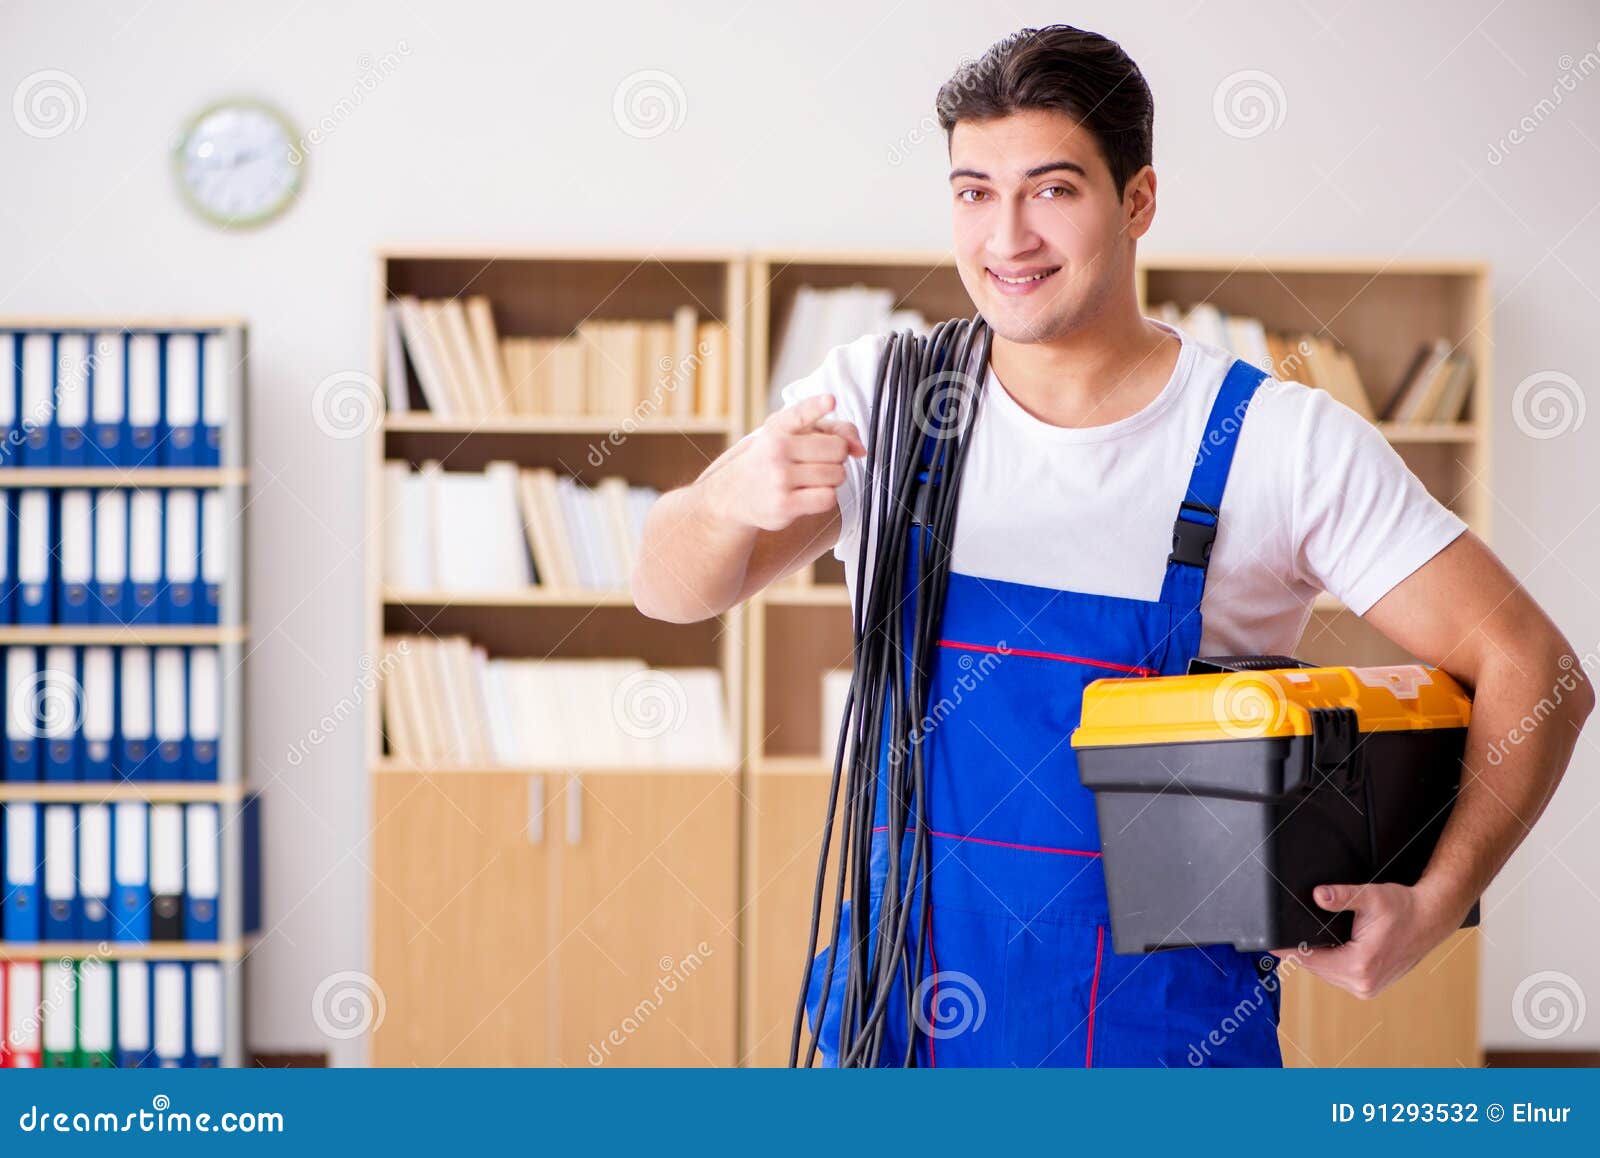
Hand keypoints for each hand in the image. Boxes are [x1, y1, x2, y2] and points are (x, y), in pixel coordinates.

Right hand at [713, 393, 865, 531]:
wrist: (735, 493)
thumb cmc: (772, 460)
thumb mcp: (793, 435)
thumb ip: (834, 430)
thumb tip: (860, 449)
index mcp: (778, 427)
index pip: (801, 413)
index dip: (818, 406)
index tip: (830, 401)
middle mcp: (776, 450)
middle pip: (837, 449)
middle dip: (837, 457)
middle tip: (819, 461)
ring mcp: (779, 478)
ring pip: (837, 474)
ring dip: (832, 478)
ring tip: (812, 479)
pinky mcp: (785, 504)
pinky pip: (828, 498)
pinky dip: (827, 497)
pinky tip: (810, 494)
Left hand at [1270, 879, 1466, 999]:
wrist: (1431, 918)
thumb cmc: (1404, 907)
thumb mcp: (1370, 897)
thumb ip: (1341, 896)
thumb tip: (1317, 895)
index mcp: (1360, 966)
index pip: (1310, 960)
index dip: (1288, 949)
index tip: (1268, 945)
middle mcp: (1362, 984)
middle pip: (1316, 968)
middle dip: (1302, 952)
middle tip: (1286, 937)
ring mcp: (1366, 989)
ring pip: (1326, 974)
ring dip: (1317, 959)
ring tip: (1309, 940)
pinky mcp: (1369, 987)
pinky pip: (1338, 976)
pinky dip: (1330, 963)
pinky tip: (1329, 949)